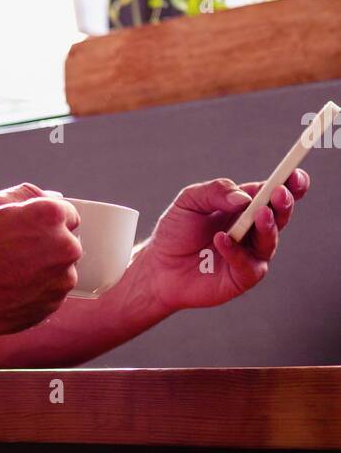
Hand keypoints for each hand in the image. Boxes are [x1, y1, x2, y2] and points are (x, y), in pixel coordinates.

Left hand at [139, 170, 310, 313]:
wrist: (158, 267)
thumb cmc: (176, 232)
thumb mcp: (189, 201)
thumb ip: (215, 192)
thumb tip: (243, 197)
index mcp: (246, 207)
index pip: (275, 193)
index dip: (290, 184)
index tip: (295, 174)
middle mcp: (254, 230)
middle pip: (280, 215)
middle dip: (284, 203)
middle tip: (280, 193)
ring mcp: (251, 254)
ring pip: (269, 240)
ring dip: (266, 226)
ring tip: (259, 213)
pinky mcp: (242, 277)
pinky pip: (247, 264)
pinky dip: (235, 251)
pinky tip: (220, 239)